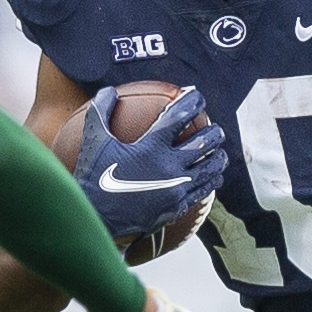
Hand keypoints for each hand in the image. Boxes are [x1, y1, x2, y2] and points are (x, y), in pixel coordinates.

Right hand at [72, 85, 226, 240]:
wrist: (97, 220)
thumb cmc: (93, 178)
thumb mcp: (93, 141)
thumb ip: (100, 112)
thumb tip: (108, 91)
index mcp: (151, 148)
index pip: (180, 116)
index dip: (192, 102)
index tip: (196, 95)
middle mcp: (169, 167)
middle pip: (205, 142)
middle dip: (213, 131)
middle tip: (213, 127)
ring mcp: (177, 189)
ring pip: (211, 168)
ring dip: (218, 155)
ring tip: (218, 150)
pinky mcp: (178, 206)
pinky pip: (204, 190)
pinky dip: (212, 180)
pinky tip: (213, 176)